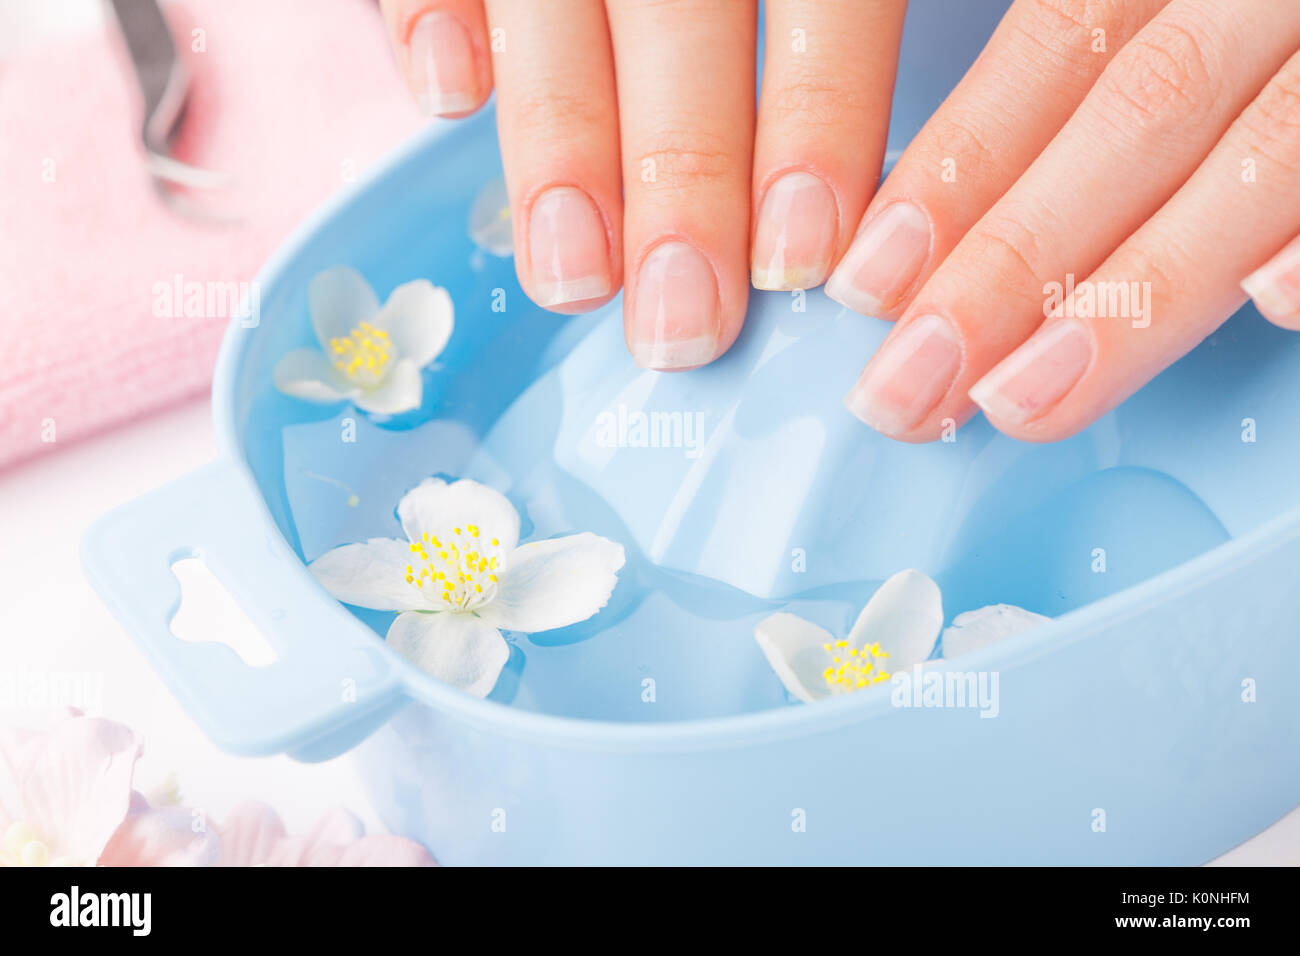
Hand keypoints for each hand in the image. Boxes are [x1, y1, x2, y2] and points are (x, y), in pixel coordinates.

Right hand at [380, 0, 907, 369]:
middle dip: (684, 176)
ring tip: (573, 274)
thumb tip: (834, 186)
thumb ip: (833, 26)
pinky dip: (427, 9)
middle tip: (683, 320)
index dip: (818, 122)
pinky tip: (448, 99)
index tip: (806, 256)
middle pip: (682, 8)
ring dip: (562, 137)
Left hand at [832, 0, 1299, 441]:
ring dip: (1139, 289)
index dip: (958, 166)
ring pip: (1263, 152)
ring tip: (1029, 395)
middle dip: (1013, 260)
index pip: (1061, 40)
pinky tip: (1276, 308)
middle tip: (911, 383)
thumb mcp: (1182, 8)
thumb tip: (963, 218)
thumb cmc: (1261, 25)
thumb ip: (1108, 66)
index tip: (869, 280)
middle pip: (1139, 108)